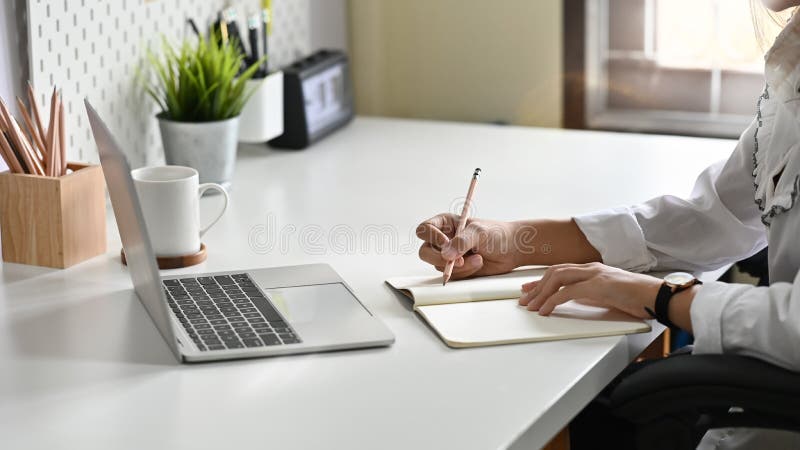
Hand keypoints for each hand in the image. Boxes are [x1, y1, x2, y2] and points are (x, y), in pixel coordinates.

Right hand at [416, 213, 526, 279]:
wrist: (512, 249)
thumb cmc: (497, 234)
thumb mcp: (479, 232)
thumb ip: (461, 242)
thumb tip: (445, 254)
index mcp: (445, 224)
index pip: (424, 230)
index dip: (432, 238)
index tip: (446, 243)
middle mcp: (443, 239)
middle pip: (425, 252)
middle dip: (441, 259)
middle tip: (459, 261)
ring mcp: (448, 256)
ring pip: (438, 266)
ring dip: (458, 267)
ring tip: (478, 259)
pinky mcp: (456, 269)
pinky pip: (451, 275)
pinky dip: (464, 273)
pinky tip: (478, 264)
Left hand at [518, 262, 662, 317]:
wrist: (657, 296)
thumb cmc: (638, 298)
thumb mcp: (610, 295)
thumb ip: (593, 294)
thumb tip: (577, 301)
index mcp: (593, 269)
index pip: (561, 271)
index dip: (542, 280)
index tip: (530, 289)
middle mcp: (591, 268)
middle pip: (554, 272)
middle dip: (536, 286)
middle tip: (524, 299)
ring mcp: (593, 275)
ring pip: (557, 279)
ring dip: (540, 293)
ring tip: (531, 306)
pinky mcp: (597, 286)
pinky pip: (566, 292)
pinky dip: (552, 301)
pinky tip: (545, 310)